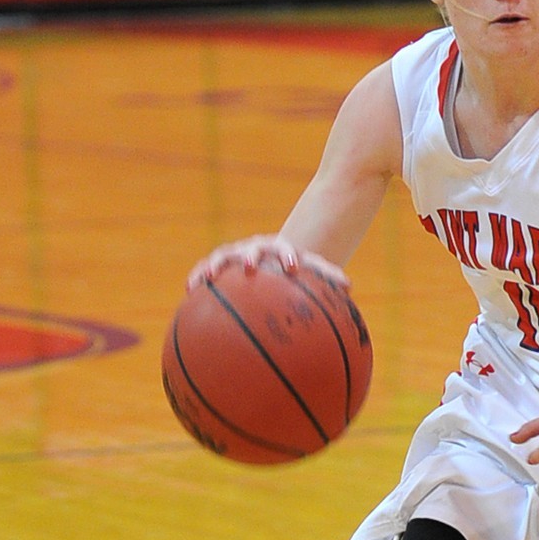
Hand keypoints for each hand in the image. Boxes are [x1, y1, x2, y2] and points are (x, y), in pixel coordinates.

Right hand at [185, 235, 348, 290]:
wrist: (276, 258)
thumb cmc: (297, 270)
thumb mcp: (313, 271)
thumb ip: (329, 277)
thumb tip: (349, 286)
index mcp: (282, 250)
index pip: (286, 250)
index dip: (288, 256)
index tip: (292, 267)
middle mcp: (258, 249)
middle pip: (252, 248)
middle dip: (250, 256)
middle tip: (250, 267)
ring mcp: (236, 254)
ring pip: (223, 255)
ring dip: (214, 265)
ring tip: (205, 279)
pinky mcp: (220, 264)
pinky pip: (206, 269)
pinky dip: (197, 276)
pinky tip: (189, 291)